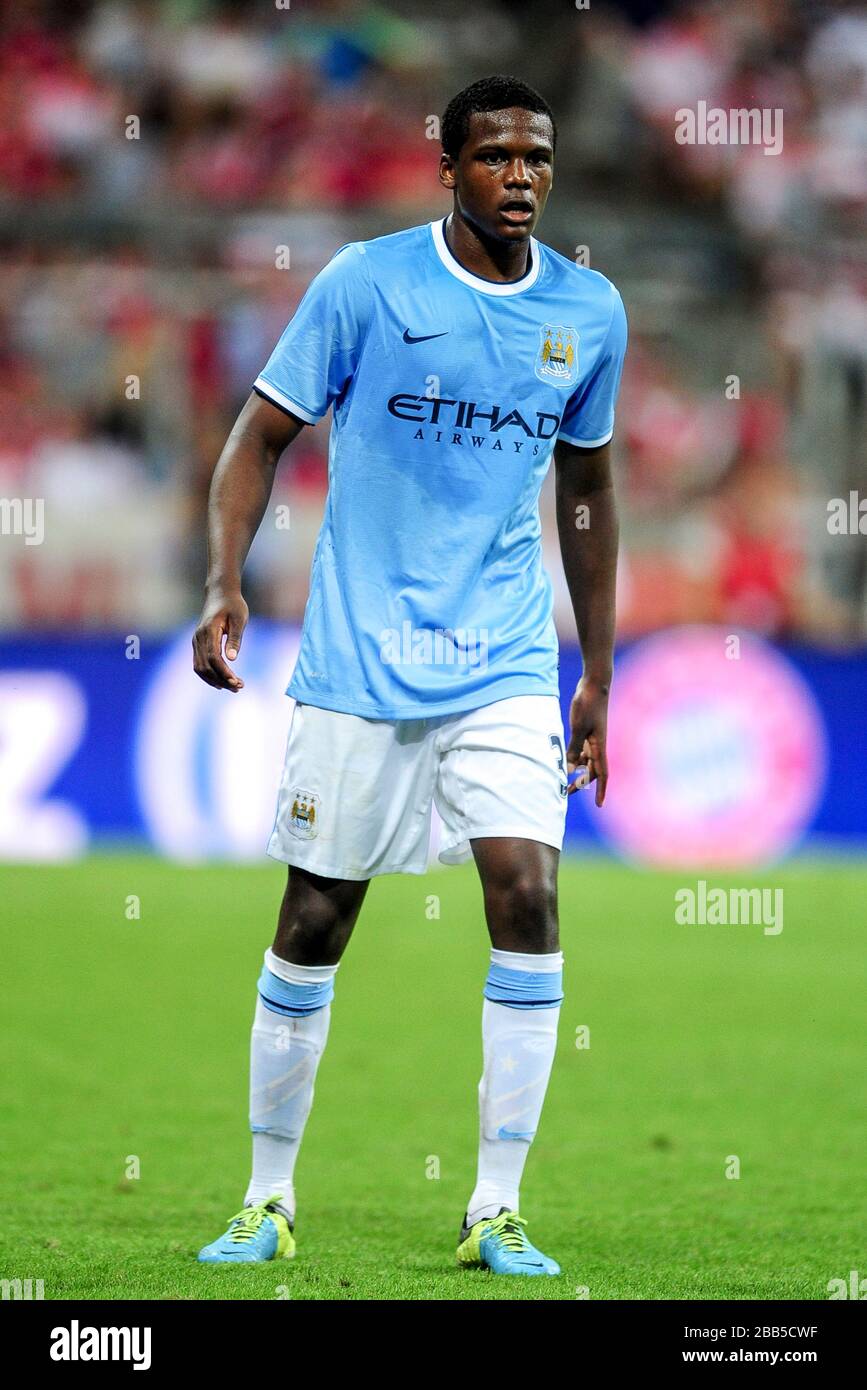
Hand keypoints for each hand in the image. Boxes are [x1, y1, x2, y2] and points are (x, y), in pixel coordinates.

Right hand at [192, 588, 248, 691]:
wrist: (220, 593)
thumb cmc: (233, 605)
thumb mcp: (239, 619)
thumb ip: (234, 639)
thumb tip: (232, 659)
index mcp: (209, 630)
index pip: (213, 658)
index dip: (224, 672)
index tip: (237, 682)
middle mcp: (198, 637)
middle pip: (205, 666)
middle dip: (221, 680)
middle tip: (239, 687)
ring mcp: (196, 641)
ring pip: (200, 668)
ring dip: (215, 680)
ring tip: (234, 687)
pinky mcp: (198, 643)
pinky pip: (199, 664)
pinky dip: (209, 675)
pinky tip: (222, 682)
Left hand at [565, 677, 609, 805]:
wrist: (595, 684)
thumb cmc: (588, 704)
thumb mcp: (578, 728)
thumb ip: (573, 748)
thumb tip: (569, 768)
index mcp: (599, 746)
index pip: (602, 773)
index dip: (601, 790)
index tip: (599, 804)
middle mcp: (597, 745)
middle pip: (591, 770)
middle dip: (581, 784)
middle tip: (566, 793)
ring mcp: (591, 738)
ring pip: (584, 761)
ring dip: (574, 771)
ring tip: (561, 780)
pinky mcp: (585, 731)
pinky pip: (579, 750)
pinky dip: (572, 757)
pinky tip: (562, 760)